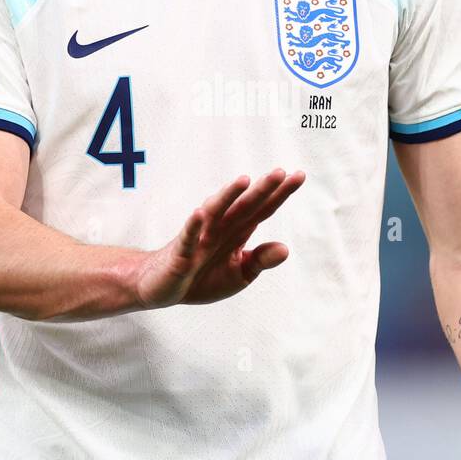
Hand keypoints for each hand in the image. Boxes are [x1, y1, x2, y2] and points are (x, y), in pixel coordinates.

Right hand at [134, 167, 305, 307]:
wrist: (161, 287)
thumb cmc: (202, 277)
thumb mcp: (239, 274)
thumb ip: (260, 260)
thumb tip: (286, 248)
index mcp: (237, 231)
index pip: (262, 209)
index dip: (279, 194)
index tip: (299, 175)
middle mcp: (220, 227)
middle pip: (244, 206)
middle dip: (261, 190)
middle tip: (280, 172)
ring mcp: (199, 238)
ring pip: (216, 213)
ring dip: (228, 196)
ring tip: (244, 181)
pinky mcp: (180, 253)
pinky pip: (187, 238)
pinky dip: (193, 226)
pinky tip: (200, 213)